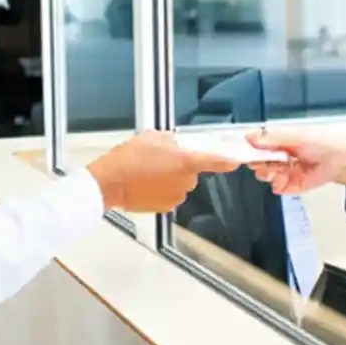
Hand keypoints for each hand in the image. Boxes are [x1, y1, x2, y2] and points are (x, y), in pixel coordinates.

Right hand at [86, 131, 238, 211]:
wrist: (111, 182)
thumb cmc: (128, 159)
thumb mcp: (151, 137)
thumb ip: (170, 140)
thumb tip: (173, 143)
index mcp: (186, 162)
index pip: (214, 161)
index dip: (226, 162)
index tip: (234, 162)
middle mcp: (184, 181)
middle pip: (191, 172)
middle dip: (179, 166)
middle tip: (159, 160)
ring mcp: (175, 196)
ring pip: (179, 184)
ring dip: (169, 178)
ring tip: (148, 172)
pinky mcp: (165, 206)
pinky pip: (169, 195)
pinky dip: (161, 190)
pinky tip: (145, 183)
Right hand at [244, 129, 345, 194]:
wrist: (338, 161)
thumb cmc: (321, 144)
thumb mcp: (294, 136)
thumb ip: (271, 137)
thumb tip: (249, 135)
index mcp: (275, 141)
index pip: (253, 144)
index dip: (247, 147)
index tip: (244, 149)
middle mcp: (275, 156)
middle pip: (254, 160)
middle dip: (257, 161)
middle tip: (264, 158)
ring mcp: (280, 171)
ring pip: (262, 174)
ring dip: (269, 172)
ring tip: (280, 167)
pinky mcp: (287, 184)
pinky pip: (275, 187)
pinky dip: (279, 183)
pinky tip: (287, 177)